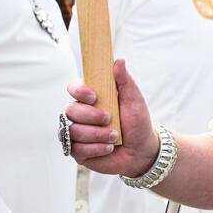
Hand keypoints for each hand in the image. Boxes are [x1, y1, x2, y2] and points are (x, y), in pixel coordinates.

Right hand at [65, 59, 158, 177]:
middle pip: (70, 110)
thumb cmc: (137, 122)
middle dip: (91, 116)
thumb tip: (119, 61)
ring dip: (97, 134)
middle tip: (109, 119)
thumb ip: (125, 81)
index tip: (94, 97)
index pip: (73, 87)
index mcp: (92, 98)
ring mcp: (77, 133)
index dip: (79, 91)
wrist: (141, 150)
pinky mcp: (78, 151)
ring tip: (114, 137)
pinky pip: (77, 149)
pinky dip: (95, 148)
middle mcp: (81, 114)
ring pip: (73, 131)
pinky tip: (108, 147)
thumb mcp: (134, 100)